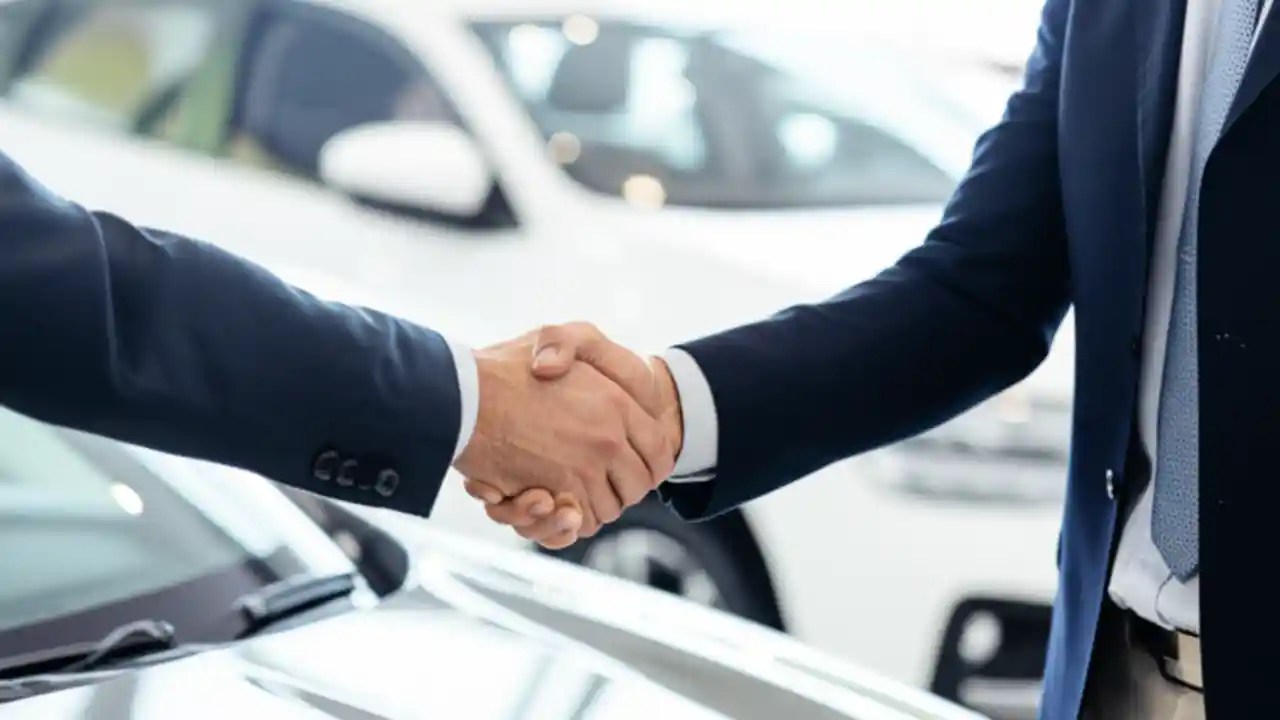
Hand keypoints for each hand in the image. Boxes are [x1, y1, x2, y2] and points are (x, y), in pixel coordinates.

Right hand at [454, 329, 676, 539]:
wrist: (458, 395)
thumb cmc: (504, 365)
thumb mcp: (558, 336)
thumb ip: (592, 350)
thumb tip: (604, 386)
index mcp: (618, 402)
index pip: (660, 452)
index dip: (649, 465)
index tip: (631, 468)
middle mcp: (609, 437)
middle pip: (638, 487)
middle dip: (622, 491)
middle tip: (598, 483)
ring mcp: (584, 467)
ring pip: (609, 509)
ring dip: (590, 507)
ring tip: (565, 490)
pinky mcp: (556, 492)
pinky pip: (578, 522)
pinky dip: (565, 521)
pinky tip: (546, 500)